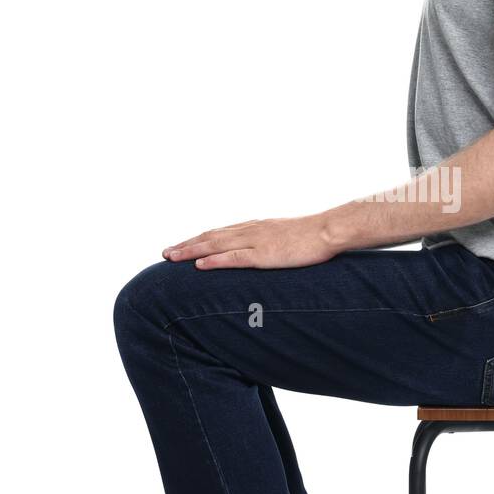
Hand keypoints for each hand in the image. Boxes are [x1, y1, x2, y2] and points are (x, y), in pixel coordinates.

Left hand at [162, 216, 334, 269]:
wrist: (328, 230)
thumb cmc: (312, 236)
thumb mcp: (285, 236)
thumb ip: (269, 243)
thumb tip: (262, 253)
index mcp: (255, 227)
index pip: (219, 232)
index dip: (198, 239)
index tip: (181, 246)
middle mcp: (250, 230)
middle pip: (210, 236)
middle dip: (186, 244)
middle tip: (165, 253)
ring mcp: (255, 241)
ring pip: (216, 244)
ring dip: (191, 250)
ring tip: (171, 257)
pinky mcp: (264, 254)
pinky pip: (234, 258)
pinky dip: (214, 260)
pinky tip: (199, 266)